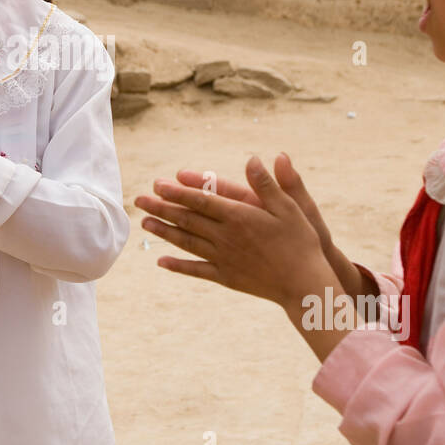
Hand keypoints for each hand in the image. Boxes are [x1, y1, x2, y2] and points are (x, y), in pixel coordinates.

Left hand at [134, 155, 330, 309]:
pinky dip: (177, 266)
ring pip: (186, 243)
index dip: (178, 192)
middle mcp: (226, 237)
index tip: (158, 184)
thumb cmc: (301, 243)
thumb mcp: (291, 207)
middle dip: (161, 208)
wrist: (304, 285)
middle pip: (187, 220)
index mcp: (240, 217)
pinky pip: (196, 270)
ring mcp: (224, 259)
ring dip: (164, 232)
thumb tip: (253, 159)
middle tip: (139, 200)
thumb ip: (268, 184)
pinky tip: (161, 262)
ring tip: (145, 223)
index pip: (201, 200)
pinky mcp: (226, 277)